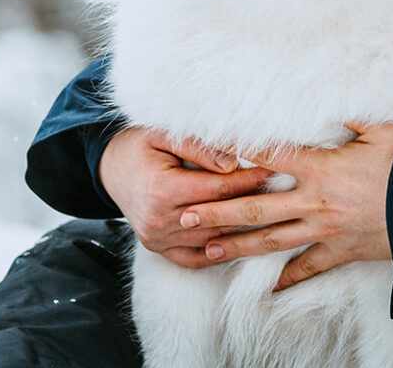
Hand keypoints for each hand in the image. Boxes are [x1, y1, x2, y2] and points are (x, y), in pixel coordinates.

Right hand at [100, 125, 275, 268]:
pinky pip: (194, 258)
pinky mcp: (158, 248)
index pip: (220, 189)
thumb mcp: (164, 134)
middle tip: (283, 193)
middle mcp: (159, 221)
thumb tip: (232, 164)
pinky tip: (241, 242)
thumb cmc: (139, 144)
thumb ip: (199, 147)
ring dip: (241, 230)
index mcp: (163, 190)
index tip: (278, 170)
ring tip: (270, 215)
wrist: (109, 166)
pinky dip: (219, 252)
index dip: (252, 179)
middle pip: (220, 217)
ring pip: (212, 241)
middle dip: (253, 204)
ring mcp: (157, 239)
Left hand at [177, 122, 392, 289]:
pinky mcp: (340, 251)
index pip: (269, 155)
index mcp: (321, 167)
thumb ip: (350, 113)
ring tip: (208, 250)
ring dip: (238, 245)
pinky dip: (289, 277)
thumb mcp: (383, 128)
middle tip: (184, 215)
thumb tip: (326, 95)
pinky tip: (269, 287)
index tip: (209, 147)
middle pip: (255, 206)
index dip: (238, 148)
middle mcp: (314, 201)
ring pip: (271, 240)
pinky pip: (309, 267)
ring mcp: (324, 230)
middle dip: (217, 211)